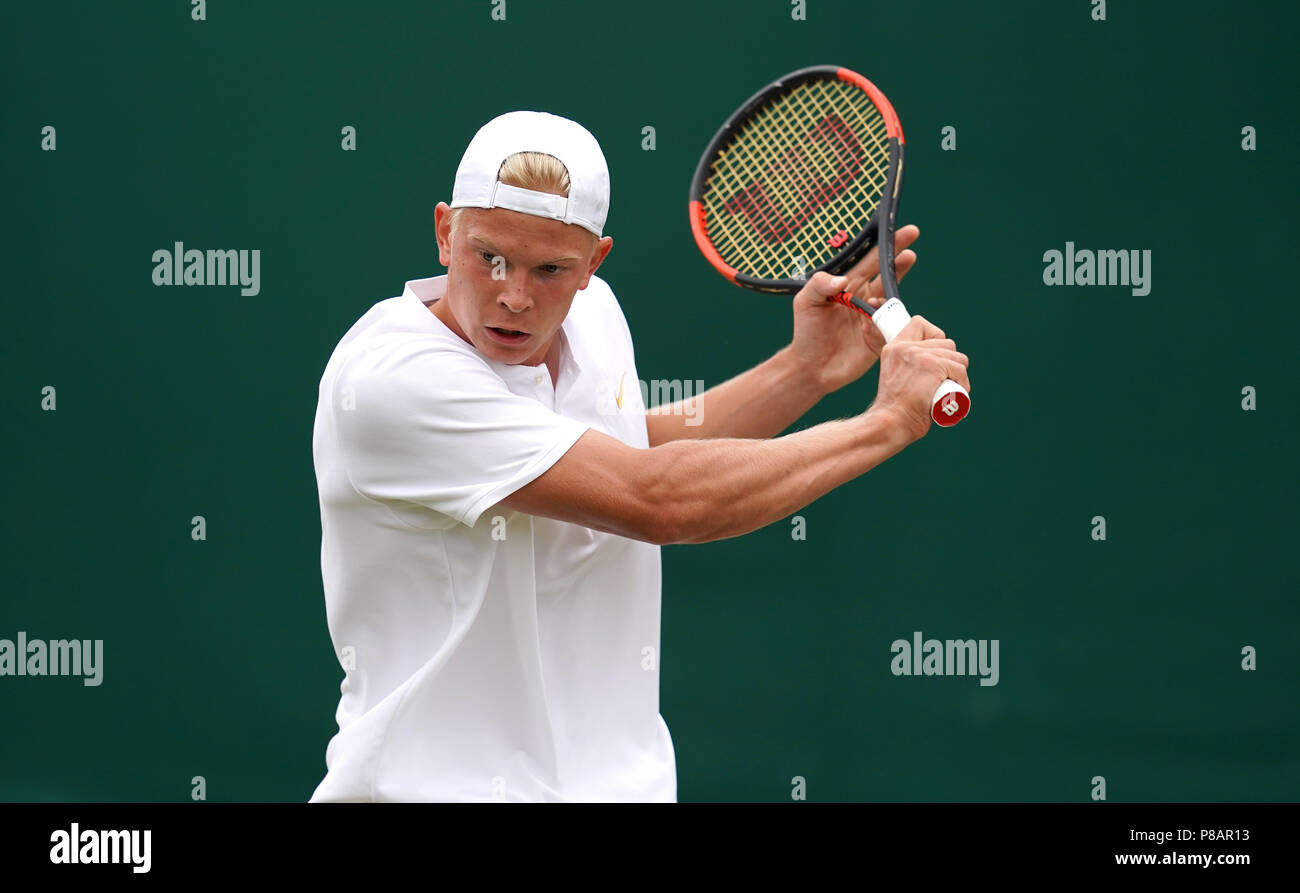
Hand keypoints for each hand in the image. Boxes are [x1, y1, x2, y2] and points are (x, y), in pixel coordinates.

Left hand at [788, 225, 919, 394]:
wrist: (812, 367)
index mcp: (849, 284)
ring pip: (891, 302)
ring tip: (873, 304)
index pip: (872, 260)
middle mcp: (865, 298)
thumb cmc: (807, 332)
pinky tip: (866, 330)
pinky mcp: (880, 338)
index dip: (889, 246)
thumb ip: (819, 284)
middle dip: (900, 262)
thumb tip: (843, 280)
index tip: (906, 233)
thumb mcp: (806, 302)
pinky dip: (881, 326)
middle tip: (911, 252)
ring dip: (887, 301)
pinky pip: (890, 328)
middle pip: (889, 275)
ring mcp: (875, 318)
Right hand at [869, 315, 970, 442]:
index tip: (936, 358)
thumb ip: (907, 366)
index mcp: (894, 348)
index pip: (919, 323)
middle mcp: (905, 347)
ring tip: (950, 390)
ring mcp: (919, 355)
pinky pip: (959, 369)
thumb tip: (929, 365)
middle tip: (943, 382)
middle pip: (946, 343)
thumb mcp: (895, 378)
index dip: (935, 337)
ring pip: (957, 357)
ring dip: (959, 374)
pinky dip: (963, 383)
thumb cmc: (896, 410)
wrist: (891, 423)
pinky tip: (956, 393)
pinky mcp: (933, 366)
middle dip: (950, 363)